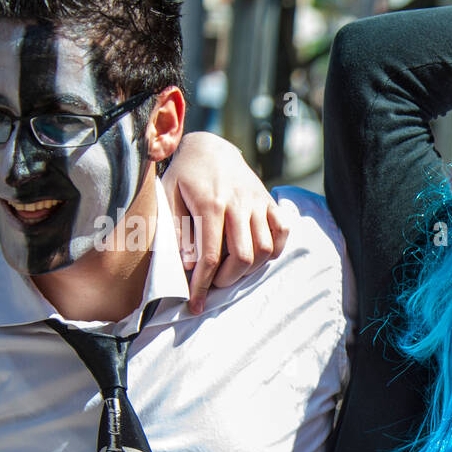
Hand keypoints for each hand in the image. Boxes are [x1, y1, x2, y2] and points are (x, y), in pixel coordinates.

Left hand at [162, 132, 291, 313]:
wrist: (210, 148)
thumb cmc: (185, 176)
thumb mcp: (169, 198)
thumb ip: (177, 231)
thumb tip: (189, 264)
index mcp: (210, 203)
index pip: (209, 255)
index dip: (202, 285)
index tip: (196, 303)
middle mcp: (238, 203)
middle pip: (243, 256)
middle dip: (228, 279)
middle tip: (214, 282)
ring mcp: (257, 202)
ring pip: (265, 248)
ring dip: (250, 269)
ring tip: (233, 271)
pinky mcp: (269, 201)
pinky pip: (282, 232)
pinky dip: (273, 250)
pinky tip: (257, 256)